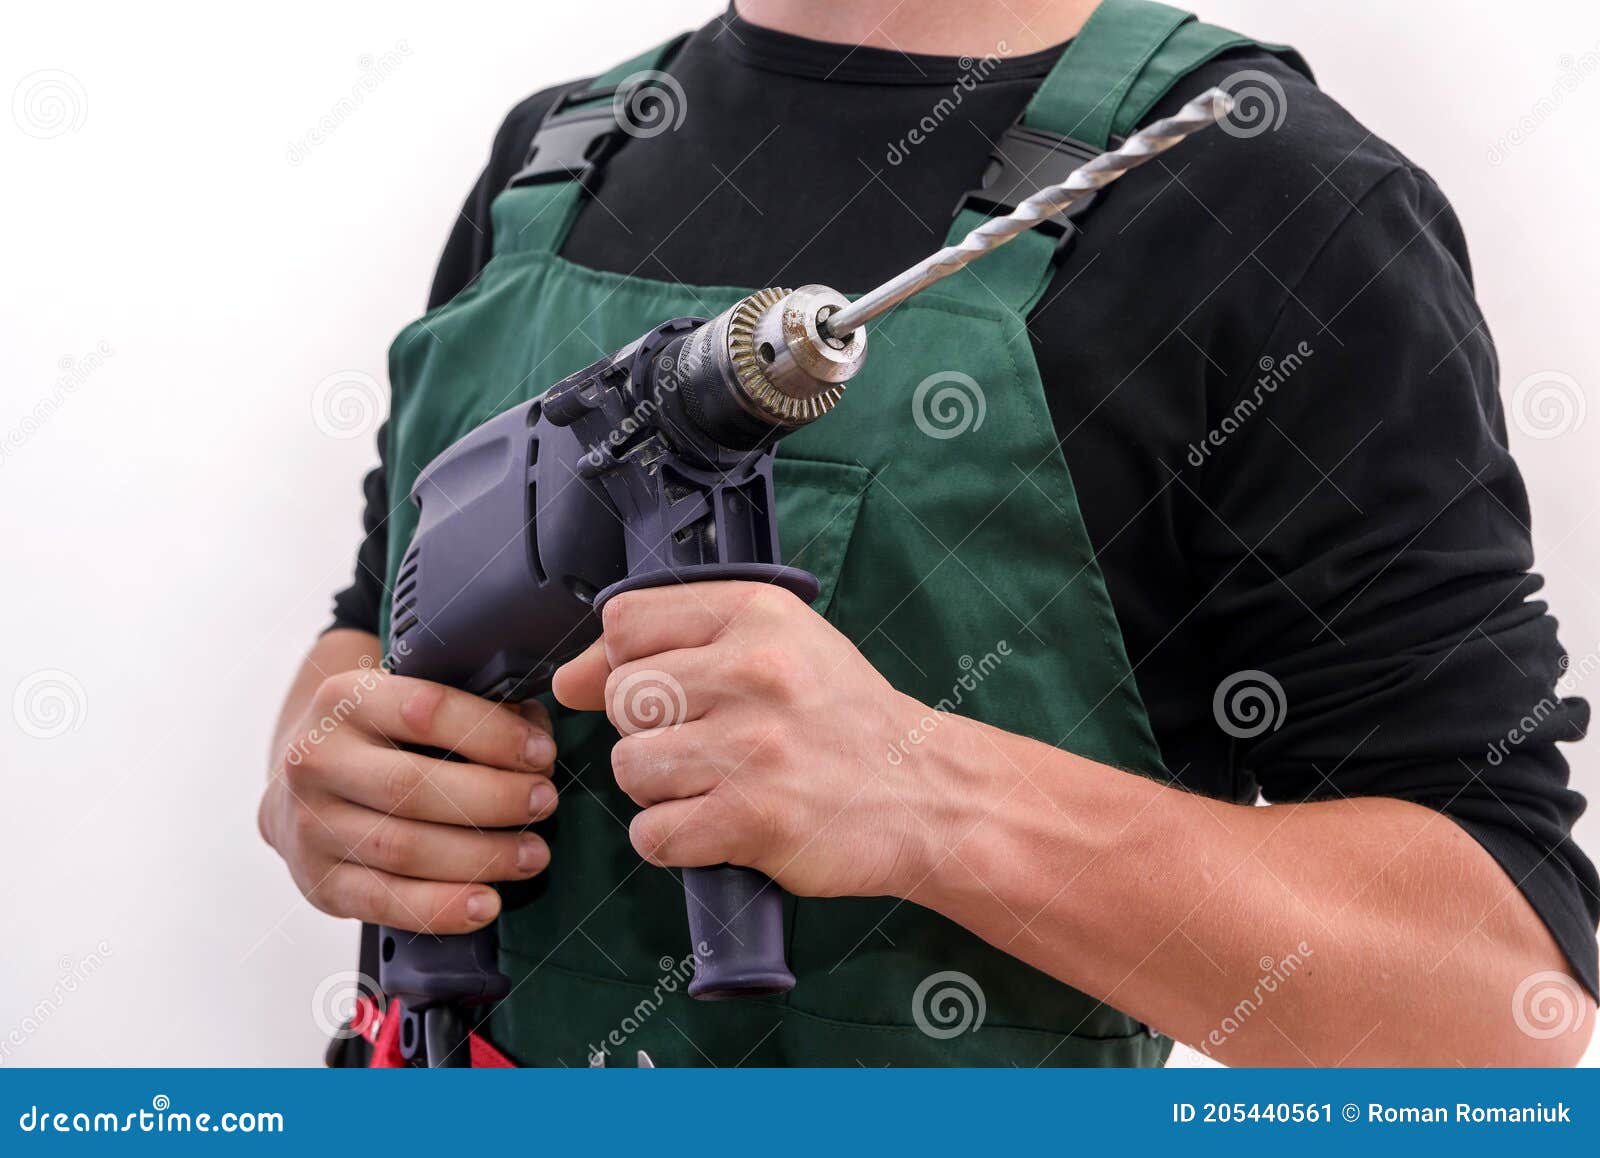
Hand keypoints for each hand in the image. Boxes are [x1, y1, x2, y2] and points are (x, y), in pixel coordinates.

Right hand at [259, 663, 558, 932]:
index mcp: (344, 699)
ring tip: (532, 854)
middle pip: (412, 786)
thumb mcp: (412, 701)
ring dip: (481, 856)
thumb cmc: (382, 739)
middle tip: (543, 802)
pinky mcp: (317, 882)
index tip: (541, 754)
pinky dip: (441, 907)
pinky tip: (487, 904)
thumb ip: (475, 709)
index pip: (425, 711)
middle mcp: (316, 761)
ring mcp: (309, 826)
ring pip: (403, 848)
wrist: (303, 789)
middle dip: (494, 798)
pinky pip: (383, 901)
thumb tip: (537, 738)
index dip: (492, 735)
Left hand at [551, 582, 945, 898]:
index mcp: (759, 615)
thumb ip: (670, 649)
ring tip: (717, 784)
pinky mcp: (752, 819)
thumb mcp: (775, 649)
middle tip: (706, 743)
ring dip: (661, 789)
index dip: (627, 662)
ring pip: (630, 768)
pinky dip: (675, 841)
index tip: (668, 688)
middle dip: (648, 730)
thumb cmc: (843, 719)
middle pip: (621, 699)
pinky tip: (719, 825)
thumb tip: (565, 680)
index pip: (625, 622)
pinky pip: (652, 834)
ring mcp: (752, 747)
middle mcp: (755, 672)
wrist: (928, 794)